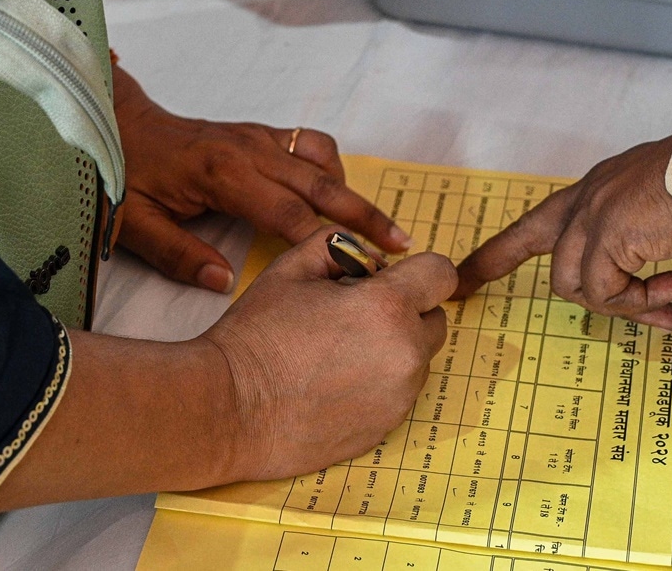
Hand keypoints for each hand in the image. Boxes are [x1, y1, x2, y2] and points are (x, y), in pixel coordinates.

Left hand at [113, 67, 412, 291]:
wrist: (118, 122)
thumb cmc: (126, 173)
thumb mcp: (136, 223)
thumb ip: (178, 255)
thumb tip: (224, 283)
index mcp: (224, 175)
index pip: (289, 214)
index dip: (326, 243)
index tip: (356, 268)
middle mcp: (251, 151)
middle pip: (323, 185)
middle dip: (365, 216)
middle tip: (401, 245)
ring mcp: (259, 137)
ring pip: (323, 161)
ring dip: (354, 192)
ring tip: (379, 227)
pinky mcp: (260, 133)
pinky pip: (310, 144)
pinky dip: (332, 167)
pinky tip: (337, 194)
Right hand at [203, 228, 455, 480]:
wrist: (230, 409)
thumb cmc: (256, 336)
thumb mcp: (291, 267)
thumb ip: (340, 245)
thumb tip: (370, 259)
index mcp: (387, 306)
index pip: (441, 275)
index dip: (418, 271)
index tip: (392, 280)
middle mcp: (405, 353)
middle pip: (434, 319)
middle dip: (407, 310)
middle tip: (355, 315)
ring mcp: (399, 396)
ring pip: (418, 359)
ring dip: (394, 349)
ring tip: (340, 352)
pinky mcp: (387, 427)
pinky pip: (400, 393)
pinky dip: (381, 384)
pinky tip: (336, 382)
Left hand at [455, 134, 671, 328]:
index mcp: (605, 189)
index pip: (540, 222)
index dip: (501, 251)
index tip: (465, 276)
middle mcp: (591, 197)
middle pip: (536, 245)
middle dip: (522, 275)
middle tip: (483, 293)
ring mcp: (593, 215)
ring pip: (573, 284)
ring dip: (624, 305)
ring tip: (670, 301)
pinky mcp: (604, 235)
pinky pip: (602, 292)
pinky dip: (638, 303)